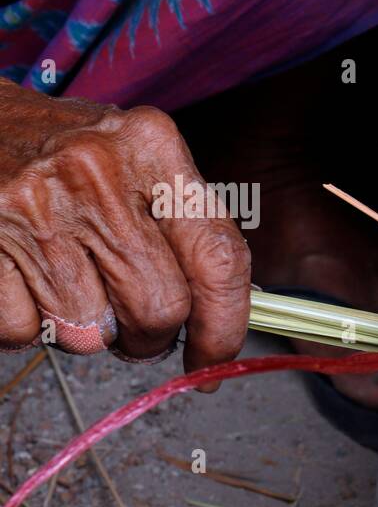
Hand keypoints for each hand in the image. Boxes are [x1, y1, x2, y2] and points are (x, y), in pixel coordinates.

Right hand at [0, 83, 249, 387]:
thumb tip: (222, 318)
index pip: (217, 258)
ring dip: (86, 332)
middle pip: (157, 309)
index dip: (225, 325)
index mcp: (152, 148)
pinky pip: (24, 331)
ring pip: (89, 333)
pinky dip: (28, 327)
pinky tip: (27, 283)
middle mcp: (97, 173)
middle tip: (134, 326)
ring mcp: (33, 205)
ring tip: (71, 289)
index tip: (215, 358)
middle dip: (149, 337)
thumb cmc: (62, 148)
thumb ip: (183, 227)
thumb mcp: (133, 157)